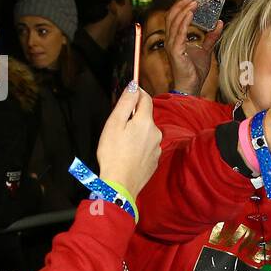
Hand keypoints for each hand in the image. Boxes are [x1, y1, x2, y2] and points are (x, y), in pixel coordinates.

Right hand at [95, 81, 161, 198]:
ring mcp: (157, 148)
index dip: (138, 93)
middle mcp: (156, 134)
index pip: (146, 99)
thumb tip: (134, 86)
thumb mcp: (114, 123)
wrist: (120, 184)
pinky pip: (147, 147)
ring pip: (147, 133)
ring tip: (121, 142)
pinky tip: (128, 153)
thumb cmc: (113, 154)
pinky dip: (139, 146)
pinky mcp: (154, 161)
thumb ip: (126, 102)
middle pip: (146, 117)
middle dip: (134, 116)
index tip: (130, 92)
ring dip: (137, 132)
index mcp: (146, 122)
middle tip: (118, 124)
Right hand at [166, 0, 222, 95]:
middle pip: (171, 16)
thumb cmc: (194, 71)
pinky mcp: (175, 51)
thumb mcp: (206, 51)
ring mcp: (172, 45)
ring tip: (194, 2)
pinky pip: (178, 33)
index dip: (180, 6)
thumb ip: (211, 37)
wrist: (191, 87)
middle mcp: (171, 40)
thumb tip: (219, 23)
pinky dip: (184, 21)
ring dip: (183, 10)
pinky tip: (191, 13)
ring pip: (174, 22)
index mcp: (175, 39)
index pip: (174, 18)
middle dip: (180, 4)